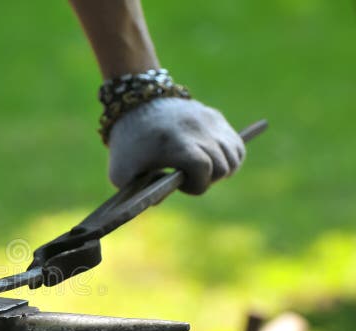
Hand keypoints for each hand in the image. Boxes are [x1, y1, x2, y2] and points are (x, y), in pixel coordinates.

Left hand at [108, 98, 244, 193]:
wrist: (134, 105)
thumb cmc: (128, 144)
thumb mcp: (122, 173)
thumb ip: (141, 195)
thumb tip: (163, 199)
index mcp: (177, 145)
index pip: (204, 170)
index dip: (195, 185)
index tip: (179, 183)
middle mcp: (199, 130)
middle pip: (223, 166)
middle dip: (207, 179)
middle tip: (188, 176)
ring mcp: (210, 121)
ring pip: (235, 155)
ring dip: (222, 169)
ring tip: (201, 169)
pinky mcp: (214, 116)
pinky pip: (235, 143)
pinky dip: (229, 156)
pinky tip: (211, 159)